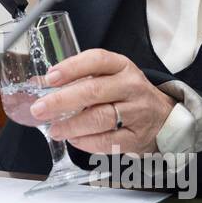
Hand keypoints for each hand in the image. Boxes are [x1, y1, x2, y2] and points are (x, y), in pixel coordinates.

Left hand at [27, 49, 175, 154]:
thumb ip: (77, 79)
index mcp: (122, 67)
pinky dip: (87, 142)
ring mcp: (137, 112)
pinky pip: (109, 141)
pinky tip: (73, 139)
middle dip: (62, 101)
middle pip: (94, 91)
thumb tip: (38, 83)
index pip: (97, 60)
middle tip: (40, 109)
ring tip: (54, 129)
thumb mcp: (108, 78)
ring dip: (72, 125)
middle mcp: (131, 86)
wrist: (163, 117)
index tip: (50, 77)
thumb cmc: (126, 94)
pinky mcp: (137, 137)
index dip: (72, 67)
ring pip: (101, 118)